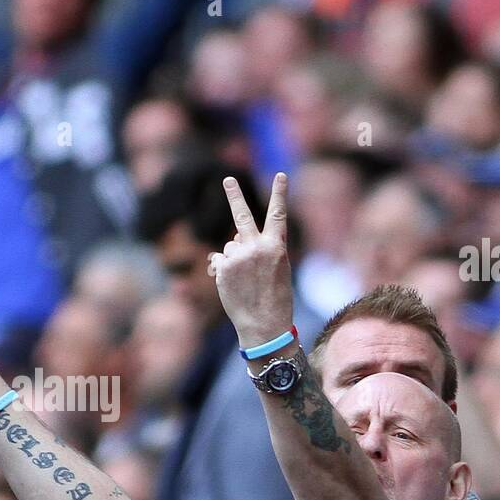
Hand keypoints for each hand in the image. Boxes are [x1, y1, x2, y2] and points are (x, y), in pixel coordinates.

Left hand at [210, 173, 293, 348]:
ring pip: (230, 246)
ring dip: (234, 259)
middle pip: (242, 216)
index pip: (278, 214)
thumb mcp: (276, 269)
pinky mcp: (223, 268)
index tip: (280, 174)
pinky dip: (222, 270)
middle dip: (234, 195)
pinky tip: (232, 284)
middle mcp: (257, 247)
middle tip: (228, 179)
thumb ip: (259, 249)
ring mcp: (238, 256)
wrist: (264, 325)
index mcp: (277, 247)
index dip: (279, 193)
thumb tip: (232, 240)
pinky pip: (219, 260)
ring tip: (245, 280)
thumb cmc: (274, 299)